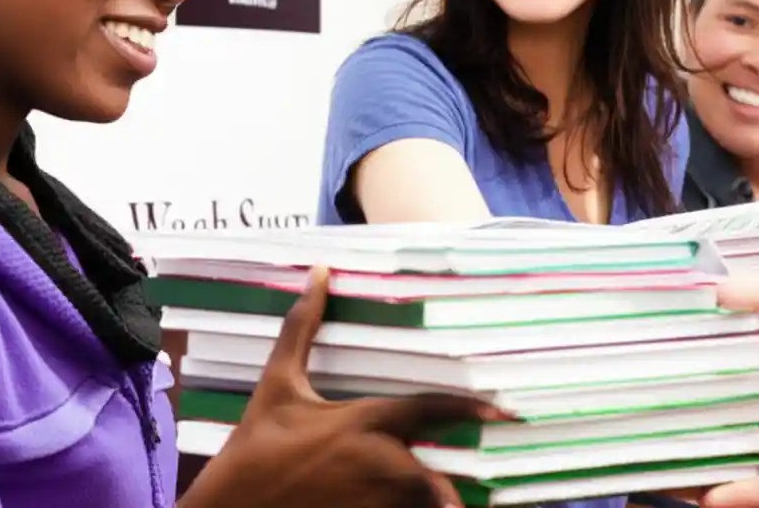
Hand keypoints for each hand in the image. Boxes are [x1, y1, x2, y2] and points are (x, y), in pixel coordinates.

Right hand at [180, 265, 511, 507]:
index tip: (502, 411)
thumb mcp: (278, 384)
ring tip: (459, 501)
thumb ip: (301, 329)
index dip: (469, 409)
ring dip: (436, 502)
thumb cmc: (256, 444)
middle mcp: (378, 466)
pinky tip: (413, 506)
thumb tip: (318, 274)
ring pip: (423, 505)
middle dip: (455, 483)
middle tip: (481, 475)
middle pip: (439, 479)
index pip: (430, 411)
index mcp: (364, 424)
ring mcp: (372, 504)